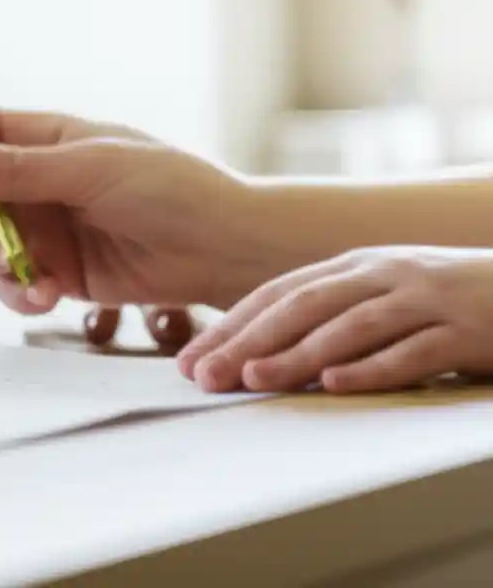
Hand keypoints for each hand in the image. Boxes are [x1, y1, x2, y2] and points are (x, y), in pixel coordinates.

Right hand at [0, 110, 262, 313]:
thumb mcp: (85, 170)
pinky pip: (9, 285)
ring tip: (23, 271)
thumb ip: (6, 168)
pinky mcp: (54, 273)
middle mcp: (31, 182)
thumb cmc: (168, 188)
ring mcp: (40, 229)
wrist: (223, 250)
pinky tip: (45, 295)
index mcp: (39, 137)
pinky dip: (16, 292)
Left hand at [177, 247, 492, 393]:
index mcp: (358, 267)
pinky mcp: (469, 331)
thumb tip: (257, 352)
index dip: (230, 325)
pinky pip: (415, 352)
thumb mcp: (386, 299)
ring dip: (297, 354)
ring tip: (252, 379)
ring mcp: (428, 299)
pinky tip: (336, 385)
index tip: (188, 357)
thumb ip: (332, 315)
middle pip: (304, 306)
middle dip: (247, 340)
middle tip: (203, 374)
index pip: (280, 294)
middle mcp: (386, 274)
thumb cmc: (452, 305)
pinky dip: (373, 368)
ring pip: (351, 326)